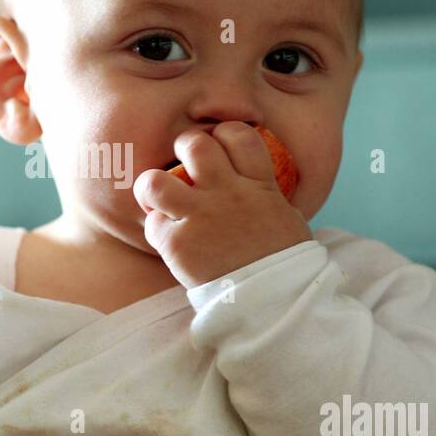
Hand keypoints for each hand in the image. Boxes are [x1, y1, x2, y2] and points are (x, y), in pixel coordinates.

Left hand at [134, 121, 312, 287]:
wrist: (274, 301)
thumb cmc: (283, 262)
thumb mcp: (282, 216)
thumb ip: (262, 193)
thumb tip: (252, 182)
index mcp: (258, 185)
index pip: (239, 135)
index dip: (224, 133)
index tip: (220, 145)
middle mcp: (227, 194)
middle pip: (194, 145)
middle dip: (183, 148)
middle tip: (183, 165)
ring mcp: (201, 218)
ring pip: (154, 182)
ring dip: (152, 187)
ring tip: (159, 198)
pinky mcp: (179, 245)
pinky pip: (152, 225)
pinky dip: (157, 231)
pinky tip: (170, 241)